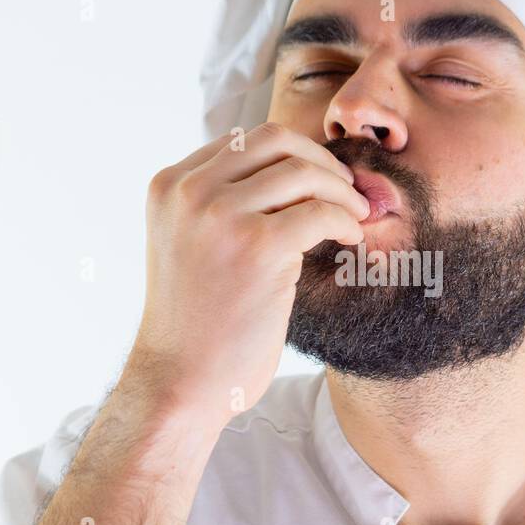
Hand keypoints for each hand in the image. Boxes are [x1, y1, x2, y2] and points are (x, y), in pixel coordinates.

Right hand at [122, 122, 368, 430]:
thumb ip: (220, 205)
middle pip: (274, 140)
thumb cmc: (195, 325)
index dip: (292, 154)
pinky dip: (345, 221)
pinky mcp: (256, 246)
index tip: (320, 179)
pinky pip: (320, 213)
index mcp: (168, 185)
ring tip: (356, 217)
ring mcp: (220, 215)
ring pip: (303, 172)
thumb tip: (293, 173)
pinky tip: (350, 239)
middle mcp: (188, 191)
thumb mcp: (190, 244)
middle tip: (347, 190)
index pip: (242, 140)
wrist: (177, 383)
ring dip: (341, 191)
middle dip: (320, 160)